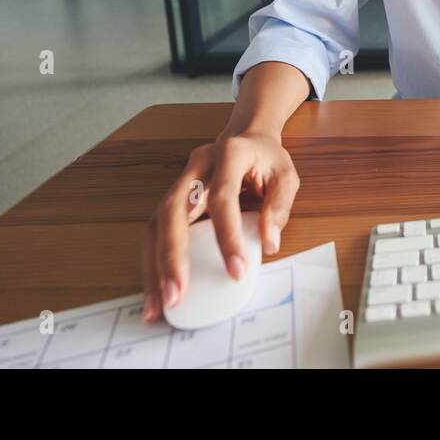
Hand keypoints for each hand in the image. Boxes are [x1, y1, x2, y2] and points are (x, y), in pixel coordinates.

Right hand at [141, 130, 299, 322]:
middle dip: (172, 257)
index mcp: (229, 153)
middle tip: (176, 296)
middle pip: (172, 210)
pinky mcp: (172, 199)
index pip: (222, 198)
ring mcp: (179, 181)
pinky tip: (157, 289)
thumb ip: (279, 207)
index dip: (227, 236)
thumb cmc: (266, 159)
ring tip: (158, 304)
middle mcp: (197, 166)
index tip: (236, 272)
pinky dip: (154, 262)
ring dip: (154, 266)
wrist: (246, 136)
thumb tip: (269, 244)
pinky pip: (156, 231)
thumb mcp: (286, 176)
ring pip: (155, 223)